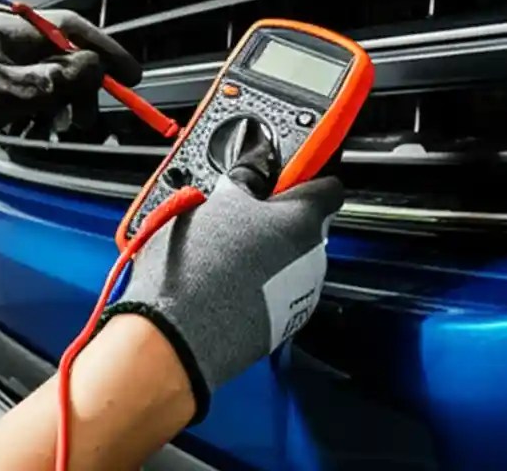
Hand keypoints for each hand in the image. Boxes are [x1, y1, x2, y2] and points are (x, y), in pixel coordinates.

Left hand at [0, 9, 140, 155]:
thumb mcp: (1, 93)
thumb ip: (52, 80)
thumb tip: (96, 69)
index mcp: (10, 29)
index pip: (72, 29)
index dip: (106, 49)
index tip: (132, 76)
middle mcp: (9, 37)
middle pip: (66, 53)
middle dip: (85, 84)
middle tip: (89, 119)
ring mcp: (1, 58)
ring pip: (52, 74)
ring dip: (65, 100)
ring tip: (63, 127)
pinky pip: (33, 88)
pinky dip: (44, 106)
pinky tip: (37, 125)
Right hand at [103, 138, 344, 421]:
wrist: (178, 338)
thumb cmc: (197, 269)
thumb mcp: (215, 203)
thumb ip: (244, 180)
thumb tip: (253, 168)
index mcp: (302, 220)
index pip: (327, 186)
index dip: (304, 176)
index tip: (283, 174)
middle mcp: (313, 259)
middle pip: (304, 225)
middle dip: (274, 218)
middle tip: (237, 214)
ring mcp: (300, 296)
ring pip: (288, 260)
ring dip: (263, 252)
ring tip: (221, 254)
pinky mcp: (281, 324)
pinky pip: (275, 293)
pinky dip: (256, 285)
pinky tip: (222, 283)